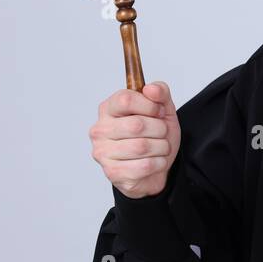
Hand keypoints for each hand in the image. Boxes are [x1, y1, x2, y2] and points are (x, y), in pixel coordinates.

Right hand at [90, 81, 180, 198]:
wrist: (156, 168)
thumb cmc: (154, 136)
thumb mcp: (162, 110)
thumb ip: (160, 92)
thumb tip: (150, 89)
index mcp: (108, 109)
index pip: (125, 99)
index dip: (149, 105)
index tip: (158, 112)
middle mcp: (100, 130)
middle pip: (137, 125)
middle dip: (160, 129)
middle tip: (162, 133)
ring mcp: (103, 152)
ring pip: (142, 146)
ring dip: (161, 147)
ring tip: (160, 148)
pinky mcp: (112, 172)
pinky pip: (144, 166)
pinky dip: (158, 163)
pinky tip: (156, 162)